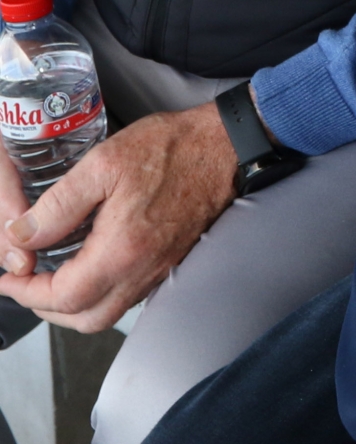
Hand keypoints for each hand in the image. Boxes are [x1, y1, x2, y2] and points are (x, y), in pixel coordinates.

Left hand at [0, 101, 236, 331]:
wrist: (226, 145)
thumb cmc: (172, 148)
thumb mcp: (103, 165)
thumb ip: (57, 205)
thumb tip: (21, 235)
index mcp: (121, 250)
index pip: (61, 296)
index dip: (24, 292)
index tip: (7, 278)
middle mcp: (142, 269)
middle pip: (84, 318)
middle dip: (46, 308)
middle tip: (25, 284)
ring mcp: (159, 268)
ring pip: (107, 313)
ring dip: (73, 306)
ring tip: (53, 278)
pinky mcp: (170, 259)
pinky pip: (128, 296)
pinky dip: (101, 294)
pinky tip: (91, 266)